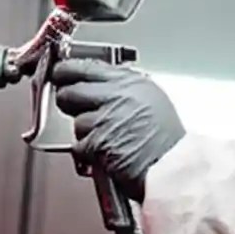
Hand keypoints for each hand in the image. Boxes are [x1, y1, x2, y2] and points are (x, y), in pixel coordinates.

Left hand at [51, 59, 185, 202]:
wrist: (175, 167)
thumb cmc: (166, 139)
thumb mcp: (151, 98)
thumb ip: (122, 88)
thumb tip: (96, 84)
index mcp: (129, 81)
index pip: (84, 67)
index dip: (65, 71)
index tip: (59, 74)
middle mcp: (116, 96)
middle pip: (70, 91)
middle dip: (68, 101)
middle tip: (75, 109)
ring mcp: (105, 118)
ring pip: (75, 121)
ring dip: (84, 132)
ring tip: (105, 138)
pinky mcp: (97, 142)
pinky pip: (78, 145)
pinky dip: (87, 153)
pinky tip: (105, 153)